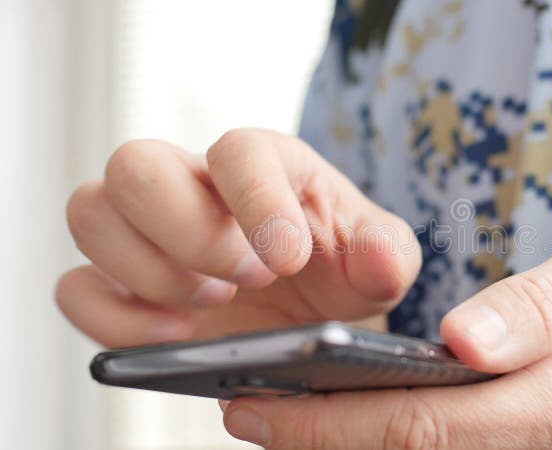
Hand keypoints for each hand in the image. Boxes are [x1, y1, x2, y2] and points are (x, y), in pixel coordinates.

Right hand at [56, 129, 420, 346]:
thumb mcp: (384, 262)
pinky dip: (112, 319)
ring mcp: (150, 233)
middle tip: (246, 279)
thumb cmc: (343, 271)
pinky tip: (173, 337)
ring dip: (147, 269)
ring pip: (90, 211)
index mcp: (264, 165)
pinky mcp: (124, 286)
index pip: (238, 150)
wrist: (314, 316)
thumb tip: (374, 259)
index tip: (287, 260)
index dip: (256, 201)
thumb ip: (389, 254)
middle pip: (136, 164)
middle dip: (189, 232)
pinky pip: (75, 287)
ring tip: (211, 306)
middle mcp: (195, 185)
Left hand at [221, 243, 551, 448]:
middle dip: (315, 441)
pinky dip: (392, 444)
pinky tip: (353, 420)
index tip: (253, 406)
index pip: (417, 426)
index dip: (326, 422)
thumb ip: (535, 308)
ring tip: (276, 413)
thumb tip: (457, 338)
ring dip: (345, 444)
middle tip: (240, 411)